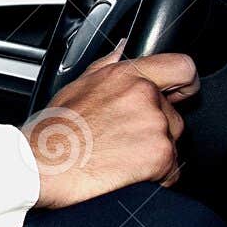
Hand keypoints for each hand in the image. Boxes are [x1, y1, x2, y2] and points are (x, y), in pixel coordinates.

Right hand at [22, 46, 199, 209]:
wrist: (41, 166)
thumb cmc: (52, 132)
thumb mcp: (75, 87)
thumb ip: (107, 66)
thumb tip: (124, 49)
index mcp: (125, 75)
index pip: (181, 67)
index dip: (184, 84)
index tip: (180, 95)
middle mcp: (144, 96)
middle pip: (175, 115)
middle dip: (157, 130)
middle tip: (125, 141)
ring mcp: (156, 125)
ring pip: (173, 144)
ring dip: (154, 155)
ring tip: (120, 159)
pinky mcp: (161, 155)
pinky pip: (172, 171)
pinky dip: (155, 177)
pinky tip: (126, 174)